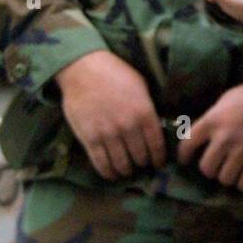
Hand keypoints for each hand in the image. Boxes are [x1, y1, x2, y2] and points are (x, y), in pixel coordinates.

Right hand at [55, 50, 166, 180]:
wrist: (83, 68)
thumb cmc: (114, 73)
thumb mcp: (141, 86)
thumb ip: (149, 108)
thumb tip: (157, 127)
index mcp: (145, 113)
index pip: (157, 146)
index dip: (158, 158)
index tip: (157, 163)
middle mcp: (129, 126)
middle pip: (140, 157)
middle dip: (142, 164)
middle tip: (140, 165)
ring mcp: (109, 134)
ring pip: (122, 163)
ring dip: (126, 170)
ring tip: (126, 170)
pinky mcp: (89, 138)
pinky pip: (101, 163)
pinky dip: (108, 173)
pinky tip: (111, 174)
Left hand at [177, 78, 242, 190]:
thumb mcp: (226, 101)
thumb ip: (213, 119)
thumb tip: (204, 135)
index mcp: (212, 122)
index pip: (187, 145)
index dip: (184, 156)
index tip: (186, 160)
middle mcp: (224, 139)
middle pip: (206, 168)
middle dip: (210, 168)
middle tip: (217, 165)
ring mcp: (242, 152)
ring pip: (224, 179)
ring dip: (227, 176)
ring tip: (233, 170)